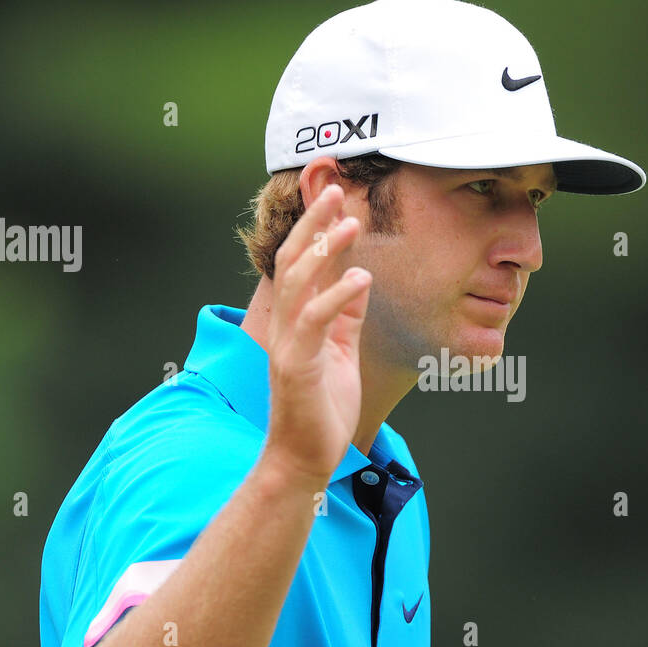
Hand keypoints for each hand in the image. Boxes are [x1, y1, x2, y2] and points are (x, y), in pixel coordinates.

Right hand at [262, 183, 371, 484]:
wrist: (304, 459)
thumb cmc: (322, 409)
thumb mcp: (341, 350)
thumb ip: (346, 314)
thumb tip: (358, 276)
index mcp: (296, 319)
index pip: (302, 262)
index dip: (316, 226)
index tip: (333, 190)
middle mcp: (285, 326)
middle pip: (293, 260)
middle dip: (314, 222)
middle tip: (336, 187)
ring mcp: (287, 345)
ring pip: (298, 283)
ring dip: (324, 249)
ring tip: (350, 221)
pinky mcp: (296, 367)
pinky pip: (315, 322)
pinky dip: (337, 296)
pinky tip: (362, 277)